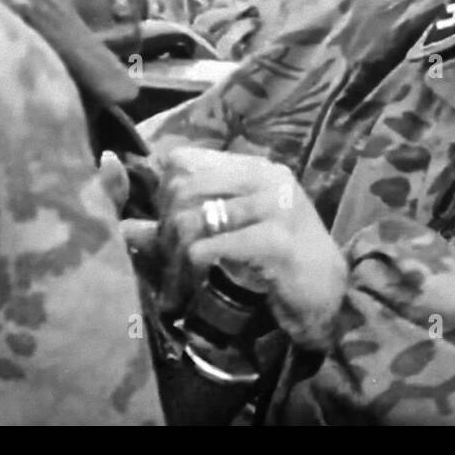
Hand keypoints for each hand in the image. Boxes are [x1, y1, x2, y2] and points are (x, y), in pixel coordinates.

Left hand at [126, 145, 346, 350]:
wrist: (329, 296)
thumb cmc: (277, 262)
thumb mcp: (232, 233)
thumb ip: (183, 223)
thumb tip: (125, 227)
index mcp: (254, 166)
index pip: (183, 159)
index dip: (162, 192)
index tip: (163, 227)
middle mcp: (266, 176)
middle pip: (183, 186)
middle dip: (164, 227)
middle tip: (167, 260)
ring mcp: (275, 205)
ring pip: (193, 218)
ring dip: (175, 255)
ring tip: (176, 279)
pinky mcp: (277, 240)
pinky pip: (211, 245)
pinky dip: (193, 266)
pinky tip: (194, 283)